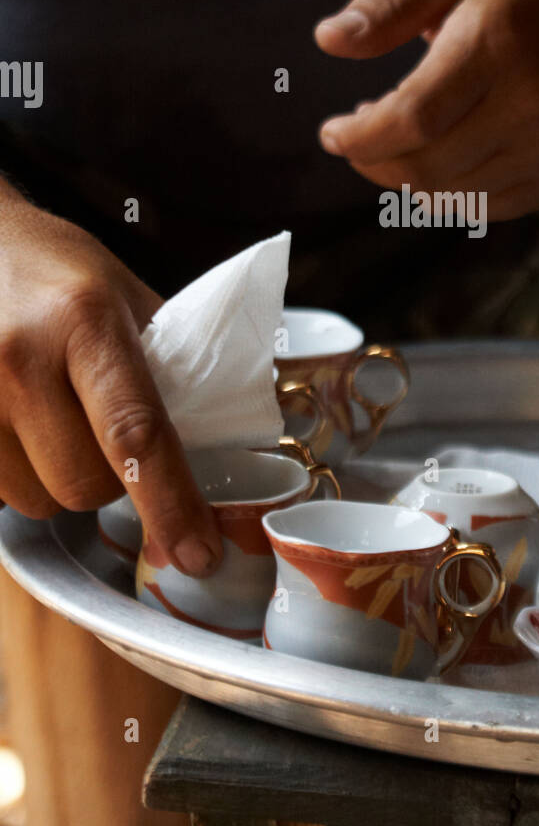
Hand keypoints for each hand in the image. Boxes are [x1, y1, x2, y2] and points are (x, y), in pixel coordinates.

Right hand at [0, 190, 220, 575]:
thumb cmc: (57, 272)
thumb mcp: (127, 296)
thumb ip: (172, 363)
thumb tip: (230, 434)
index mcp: (85, 322)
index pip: (136, 434)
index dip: (171, 505)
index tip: (199, 553)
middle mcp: (20, 357)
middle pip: (84, 484)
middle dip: (110, 484)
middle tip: (107, 439)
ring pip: (36, 500)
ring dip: (58, 483)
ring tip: (56, 426)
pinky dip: (18, 475)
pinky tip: (20, 427)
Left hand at [316, 0, 538, 219]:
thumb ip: (388, 6)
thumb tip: (327, 40)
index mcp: (498, 41)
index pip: (414, 118)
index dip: (362, 138)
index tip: (331, 132)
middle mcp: (533, 102)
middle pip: (426, 167)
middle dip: (375, 160)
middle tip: (356, 131)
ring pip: (449, 195)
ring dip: (405, 176)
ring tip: (396, 133)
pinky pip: (482, 206)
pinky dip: (445, 190)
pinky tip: (438, 151)